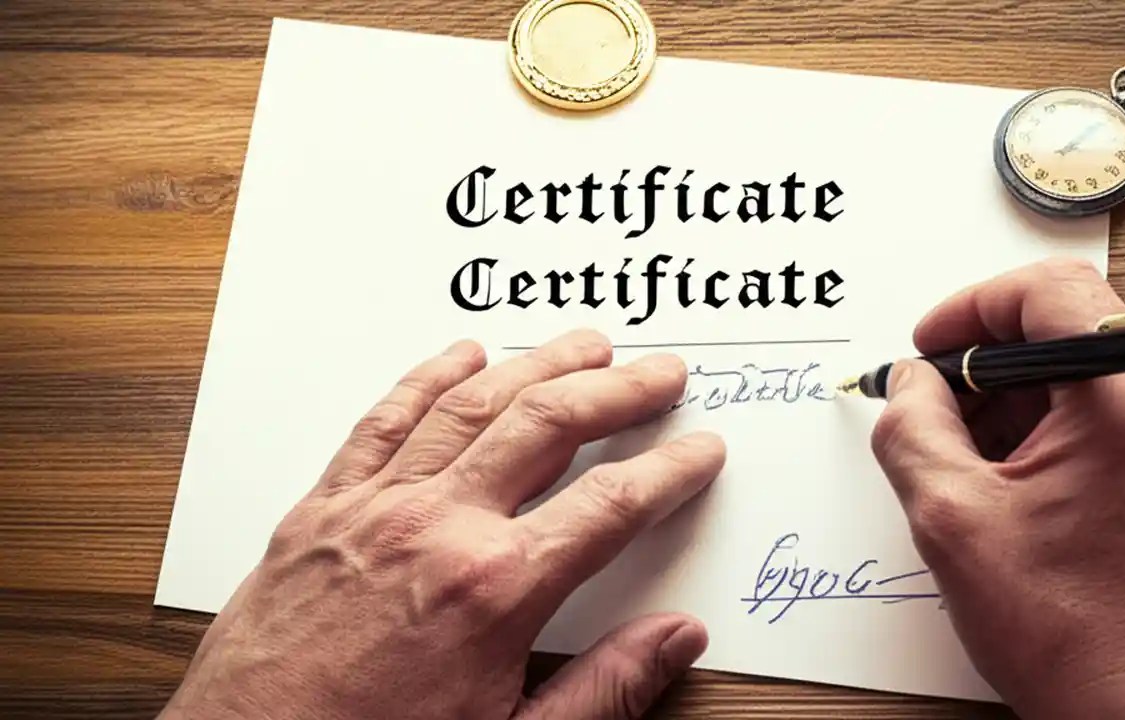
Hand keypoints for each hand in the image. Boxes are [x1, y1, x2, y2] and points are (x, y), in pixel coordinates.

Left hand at [159, 330, 726, 719]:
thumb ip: (606, 689)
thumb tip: (677, 639)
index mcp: (494, 590)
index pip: (611, 504)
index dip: (670, 470)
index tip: (699, 450)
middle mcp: (436, 528)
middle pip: (549, 426)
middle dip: (618, 391)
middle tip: (662, 373)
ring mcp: (374, 509)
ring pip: (473, 405)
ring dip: (537, 364)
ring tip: (586, 345)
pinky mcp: (321, 510)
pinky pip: (382, 420)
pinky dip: (427, 377)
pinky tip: (463, 354)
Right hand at [871, 259, 1124, 719]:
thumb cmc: (1070, 637)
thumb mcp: (950, 519)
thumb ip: (911, 426)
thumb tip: (910, 383)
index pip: (1051, 292)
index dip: (973, 307)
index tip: (933, 342)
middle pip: (1071, 335)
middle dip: (988, 367)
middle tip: (936, 409)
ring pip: (1093, 381)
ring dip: (1021, 405)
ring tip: (971, 465)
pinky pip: (1120, 422)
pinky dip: (1060, 436)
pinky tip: (1016, 488)